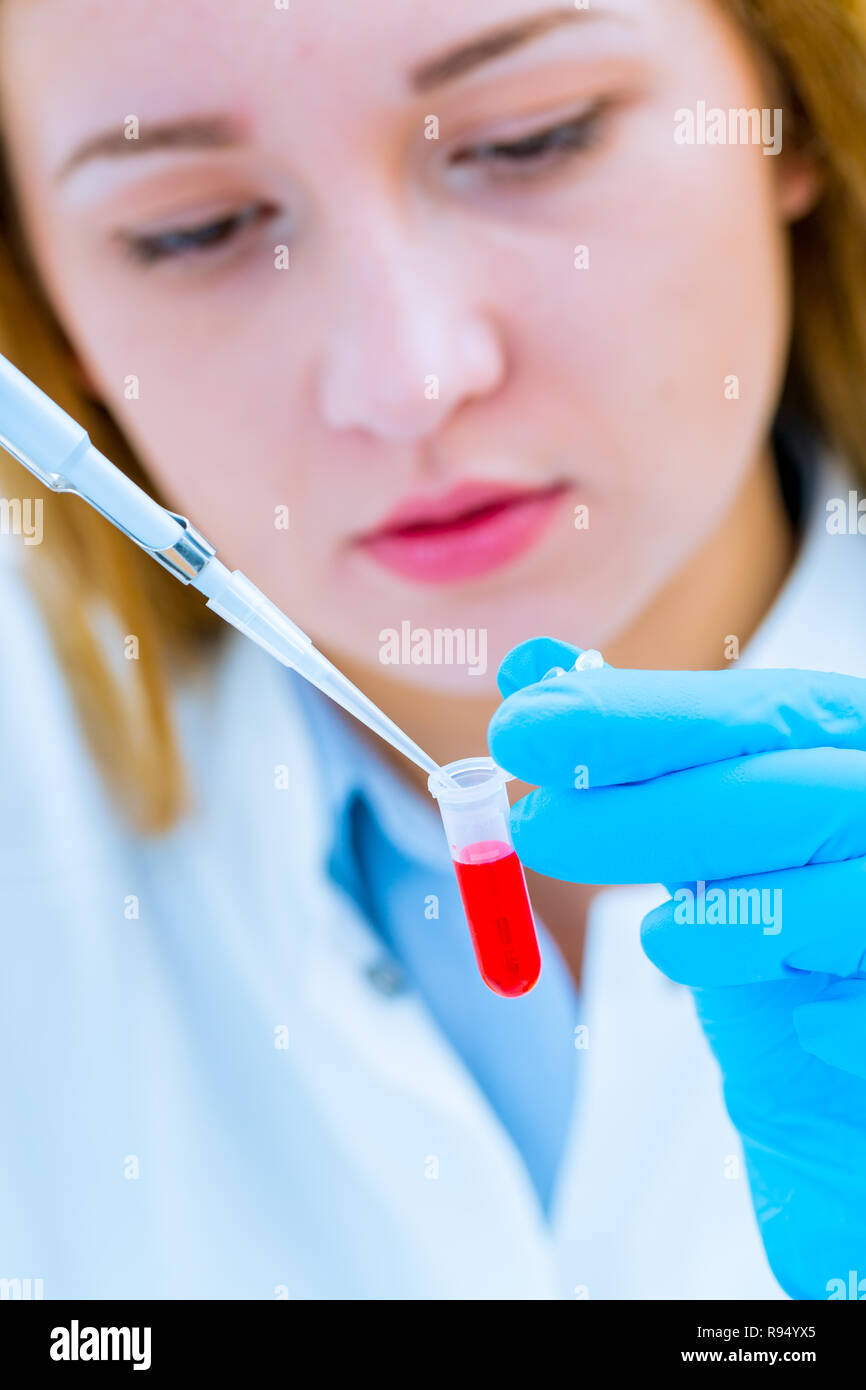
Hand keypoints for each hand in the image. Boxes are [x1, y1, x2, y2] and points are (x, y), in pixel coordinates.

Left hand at [488, 637, 865, 1299]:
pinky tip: (796, 1025)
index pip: (748, 711)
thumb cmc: (776, 911)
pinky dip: (838, 1016)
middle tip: (535, 831)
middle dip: (657, 814)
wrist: (845, 1037)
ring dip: (745, 915)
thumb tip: (528, 665)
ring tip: (656, 938)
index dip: (634, 719)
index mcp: (838, 742)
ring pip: (850, 896)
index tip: (521, 729)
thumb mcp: (698, 825)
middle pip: (795, 792)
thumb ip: (629, 749)